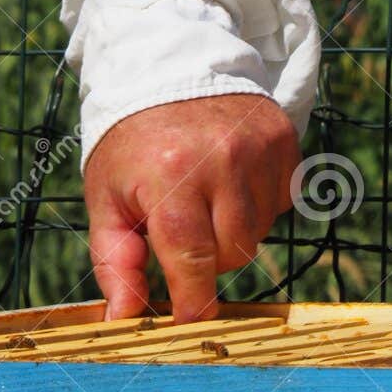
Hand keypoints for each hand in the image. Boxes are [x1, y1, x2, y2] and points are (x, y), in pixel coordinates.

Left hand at [83, 94, 298, 323]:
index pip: (193, 261)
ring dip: (232, 229)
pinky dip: (257, 202)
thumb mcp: (106, 197)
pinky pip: (281, 200)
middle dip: (207, 258)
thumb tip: (124, 320)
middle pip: (233, 253)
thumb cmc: (130, 143)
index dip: (193, 302)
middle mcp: (221, 160)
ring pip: (260, 231)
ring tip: (202, 197)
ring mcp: (259, 148)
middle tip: (181, 230)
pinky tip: (229, 179)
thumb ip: (115, 260)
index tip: (189, 322)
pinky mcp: (284, 139)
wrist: (166, 69)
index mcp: (169, 176)